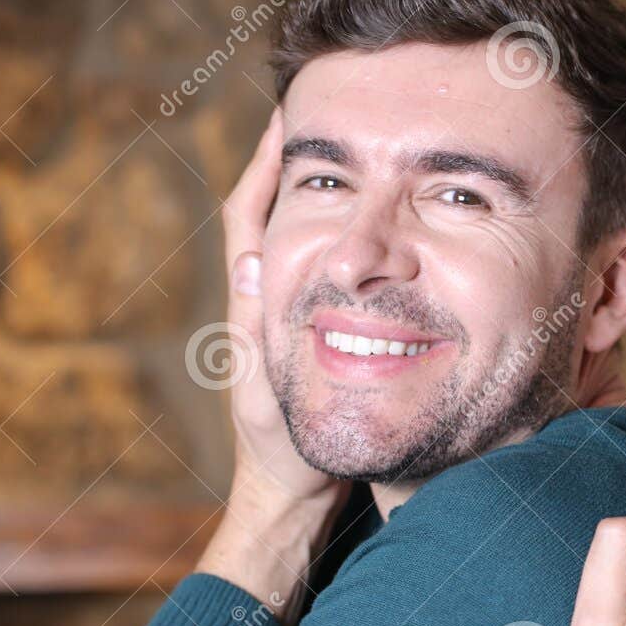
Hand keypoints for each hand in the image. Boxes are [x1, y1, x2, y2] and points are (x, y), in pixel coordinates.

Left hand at [196, 110, 347, 622]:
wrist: (294, 500)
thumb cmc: (281, 453)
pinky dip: (348, 254)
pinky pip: (332, 286)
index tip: (284, 125)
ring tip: (351, 170)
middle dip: (293, 173)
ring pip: (307, 252)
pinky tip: (378, 243)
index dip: (261, 170)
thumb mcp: (267, 388)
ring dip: (321, 207)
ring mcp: (292, 328)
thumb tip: (253, 256)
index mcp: (250, 309)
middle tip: (319, 130)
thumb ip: (258, 328)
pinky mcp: (318, 349)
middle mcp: (267, 309)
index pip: (246, 222)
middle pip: (274, 222)